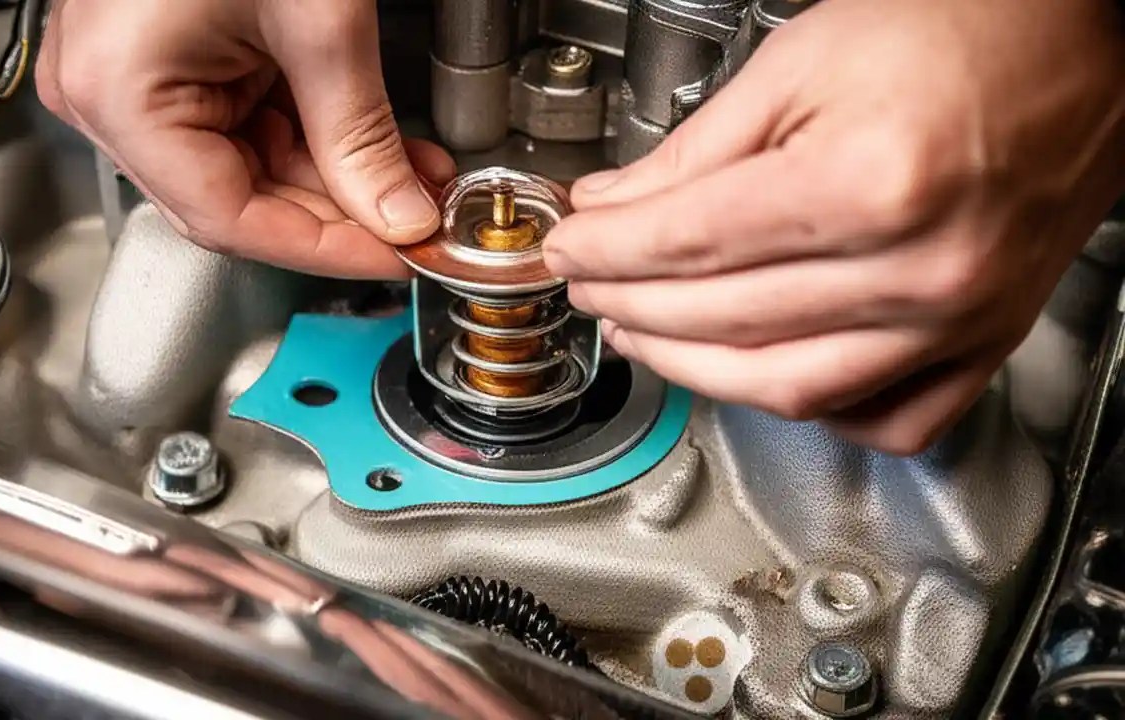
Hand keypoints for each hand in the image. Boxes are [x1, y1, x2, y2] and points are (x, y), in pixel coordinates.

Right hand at [36, 0, 453, 278]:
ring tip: (413, 176)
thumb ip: (359, 132)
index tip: (393, 253)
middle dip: (342, 211)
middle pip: (240, 199)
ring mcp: (137, 80)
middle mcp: (112, 96)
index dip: (323, 247)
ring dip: (338, 177)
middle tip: (416, 217)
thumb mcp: (318, 22)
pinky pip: (247, 125)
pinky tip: (375, 146)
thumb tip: (398, 214)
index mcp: (121, 92)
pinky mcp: (171, 61)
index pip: (228, 220)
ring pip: (251, 169)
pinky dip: (316, 138)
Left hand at [544, 0, 1124, 454]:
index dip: (608, 252)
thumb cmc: (964, 30)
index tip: (568, 249)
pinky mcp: (985, 343)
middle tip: (591, 286)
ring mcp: (961, 319)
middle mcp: (924, 267)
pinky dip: (809, 411)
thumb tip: (613, 209)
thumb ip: (695, 151)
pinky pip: (884, 418)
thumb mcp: (802, 63)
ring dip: (694, 369)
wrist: (1079, 48)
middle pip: (727, 320)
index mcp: (872, 181)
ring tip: (642, 336)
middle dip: (632, 306)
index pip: (693, 243)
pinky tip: (760, 377)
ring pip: (790, 389)